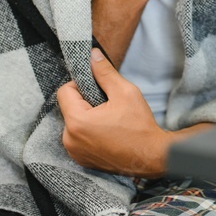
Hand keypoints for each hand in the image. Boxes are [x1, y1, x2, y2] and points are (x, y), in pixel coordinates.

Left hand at [56, 48, 214, 177]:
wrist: (151, 156)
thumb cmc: (139, 126)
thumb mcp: (124, 92)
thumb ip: (105, 72)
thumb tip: (92, 55)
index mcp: (77, 122)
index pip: (64, 91)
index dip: (81, 84)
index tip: (98, 87)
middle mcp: (69, 139)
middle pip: (69, 107)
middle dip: (85, 102)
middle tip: (108, 105)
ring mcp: (74, 152)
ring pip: (73, 123)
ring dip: (87, 117)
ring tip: (109, 120)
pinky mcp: (81, 160)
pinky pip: (78, 138)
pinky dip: (89, 132)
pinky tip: (108, 132)